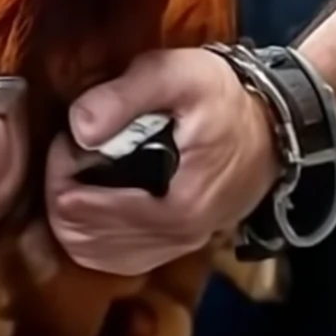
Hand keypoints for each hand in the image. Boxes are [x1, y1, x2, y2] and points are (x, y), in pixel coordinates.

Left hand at [46, 49, 279, 275]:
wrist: (275, 125)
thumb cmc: (226, 97)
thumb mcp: (179, 75)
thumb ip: (125, 95)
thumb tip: (77, 127)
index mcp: (176, 207)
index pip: (83, 209)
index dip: (60, 169)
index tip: (69, 135)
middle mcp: (175, 238)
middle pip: (80, 238)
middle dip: (60, 192)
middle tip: (69, 152)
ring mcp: (176, 247)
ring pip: (93, 256)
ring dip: (71, 215)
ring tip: (78, 171)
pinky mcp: (176, 246)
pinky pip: (116, 260)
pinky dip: (90, 235)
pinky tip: (88, 202)